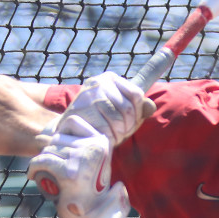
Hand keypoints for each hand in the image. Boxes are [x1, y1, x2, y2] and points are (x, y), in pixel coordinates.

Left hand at [28, 116, 129, 217]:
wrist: (92, 216)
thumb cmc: (86, 188)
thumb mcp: (88, 161)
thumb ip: (77, 144)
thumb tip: (43, 134)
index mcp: (101, 141)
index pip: (72, 122)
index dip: (60, 134)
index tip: (58, 151)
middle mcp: (94, 147)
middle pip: (57, 137)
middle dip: (50, 152)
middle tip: (52, 168)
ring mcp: (83, 158)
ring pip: (49, 149)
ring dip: (42, 162)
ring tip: (45, 174)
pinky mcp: (70, 172)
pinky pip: (42, 161)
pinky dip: (34, 168)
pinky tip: (33, 176)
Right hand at [39, 72, 155, 147]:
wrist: (67, 129)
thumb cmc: (99, 120)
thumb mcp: (120, 110)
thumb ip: (138, 108)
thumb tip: (151, 107)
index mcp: (110, 78)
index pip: (136, 94)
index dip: (138, 113)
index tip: (131, 123)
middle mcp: (99, 82)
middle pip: (128, 108)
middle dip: (128, 126)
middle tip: (121, 134)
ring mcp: (88, 95)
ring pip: (118, 119)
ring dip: (119, 134)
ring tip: (113, 137)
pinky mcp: (80, 110)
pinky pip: (105, 128)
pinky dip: (107, 138)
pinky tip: (102, 138)